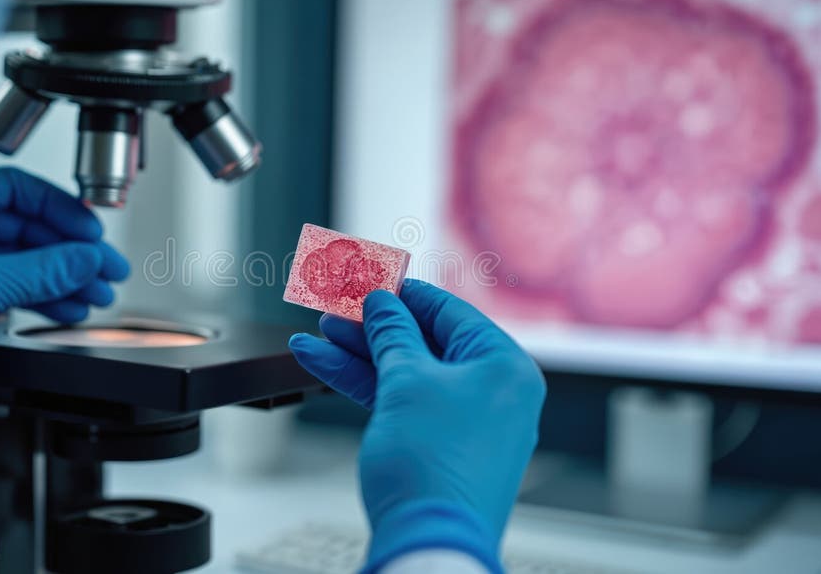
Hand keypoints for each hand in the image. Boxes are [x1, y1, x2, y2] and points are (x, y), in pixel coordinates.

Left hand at [0, 167, 129, 399]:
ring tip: (96, 295)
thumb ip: (41, 271)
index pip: (19, 191)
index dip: (61, 209)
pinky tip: (67, 309)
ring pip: (25, 262)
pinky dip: (42, 298)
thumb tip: (86, 259)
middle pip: (29, 229)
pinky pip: (14, 288)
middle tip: (106, 270)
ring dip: (63, 279)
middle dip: (70, 253)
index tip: (91, 232)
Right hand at [289, 280, 544, 571]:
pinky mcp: (439, 447)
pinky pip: (404, 402)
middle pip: (424, 341)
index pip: (449, 312)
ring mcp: (466, 422)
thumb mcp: (407, 381)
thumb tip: (382, 303)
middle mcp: (493, 391)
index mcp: (504, 366)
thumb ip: (392, 333)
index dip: (404, 293)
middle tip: (335, 305)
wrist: (428, 543)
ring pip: (407, 373)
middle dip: (371, 326)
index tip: (371, 277)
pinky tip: (324, 365)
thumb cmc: (433, 464)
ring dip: (360, 354)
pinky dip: (367, 385)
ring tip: (316, 336)